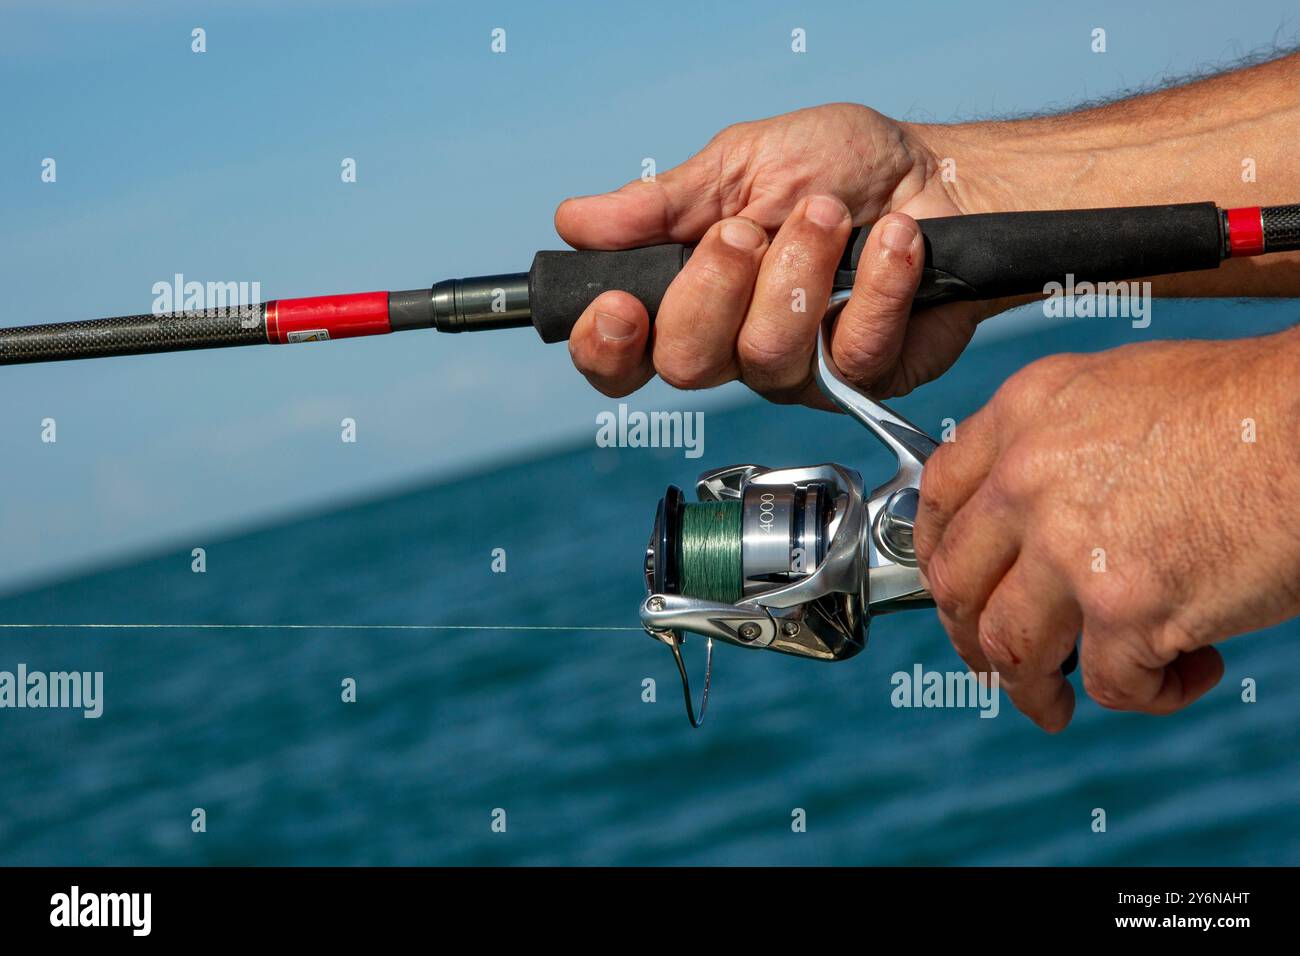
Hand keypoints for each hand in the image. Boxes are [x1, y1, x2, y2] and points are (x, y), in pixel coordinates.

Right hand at [556, 104, 980, 405]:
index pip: (626, 356)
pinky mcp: (864, 378)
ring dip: (798, 271)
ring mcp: (800, 369)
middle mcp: (737, 344)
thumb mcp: (743, 163)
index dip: (607, 347)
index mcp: (693, 297)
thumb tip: (575, 221)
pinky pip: (849, 354)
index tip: (616, 306)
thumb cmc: (842, 168)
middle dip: (712, 290)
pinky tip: (894, 241)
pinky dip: (874, 283)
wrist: (946, 177)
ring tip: (831, 215)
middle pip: (686, 366)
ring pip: (766, 356)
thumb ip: (664, 203)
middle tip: (748, 230)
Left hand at [913, 330, 1299, 730]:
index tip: (950, 589)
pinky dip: (1147, 695)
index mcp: (1024, 415)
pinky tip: (1184, 673)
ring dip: (1031, 689)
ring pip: (1010, 648)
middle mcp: (1029, 478)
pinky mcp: (1126, 608)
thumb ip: (1054, 441)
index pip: (936, 497)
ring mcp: (1069, 546)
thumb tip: (1026, 510)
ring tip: (1057, 704)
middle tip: (994, 662)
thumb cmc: (1246, 405)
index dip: (935, 555)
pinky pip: (1109, 685)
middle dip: (969, 636)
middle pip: (956, 583)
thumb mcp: (1118, 388)